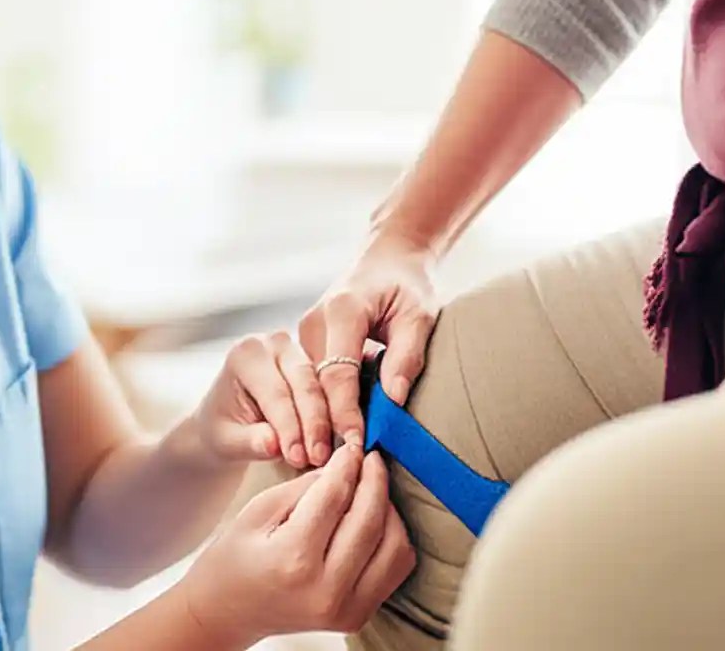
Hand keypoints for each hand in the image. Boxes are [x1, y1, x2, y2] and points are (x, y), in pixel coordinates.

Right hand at [179, 445, 416, 645]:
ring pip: (394, 545)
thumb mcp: (258, 511)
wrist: (229, 612)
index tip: (351, 448)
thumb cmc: (235, 559)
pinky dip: (393, 537)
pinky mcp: (358, 616)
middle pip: (369, 520)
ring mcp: (346, 609)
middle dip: (375, 480)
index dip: (347, 465)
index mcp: (293, 559)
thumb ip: (304, 487)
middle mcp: (325, 589)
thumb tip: (344, 465)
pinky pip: (396, 568)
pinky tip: (375, 520)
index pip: (334, 498)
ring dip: (388, 509)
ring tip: (371, 490)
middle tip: (370, 459)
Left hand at [194, 331, 333, 468]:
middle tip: (318, 458)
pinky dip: (334, 418)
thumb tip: (275, 446)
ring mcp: (299, 351)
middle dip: (313, 424)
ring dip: (327, 423)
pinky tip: (335, 443)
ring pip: (322, 387)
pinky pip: (330, 390)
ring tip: (326, 455)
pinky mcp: (315, 364)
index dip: (289, 427)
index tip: (298, 457)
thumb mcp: (228, 441)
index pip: (275, 392)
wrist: (228, 421)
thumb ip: (251, 441)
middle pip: (304, 384)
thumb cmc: (223, 427)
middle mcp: (274, 344)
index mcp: (246, 354)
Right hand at [300, 234, 438, 443]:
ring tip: (332, 459)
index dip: (345, 413)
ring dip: (322, 419)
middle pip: (315, 385)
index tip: (356, 444)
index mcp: (342, 311)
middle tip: (337, 466)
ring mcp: (305, 331)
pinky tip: (336, 433)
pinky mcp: (306, 341)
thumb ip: (406, 356)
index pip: (337, 374)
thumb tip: (394, 400)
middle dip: (325, 426)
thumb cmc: (408, 285)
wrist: (387, 258)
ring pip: (309, 386)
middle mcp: (314, 321)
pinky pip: (313, 380)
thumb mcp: (419, 316)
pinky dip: (325, 405)